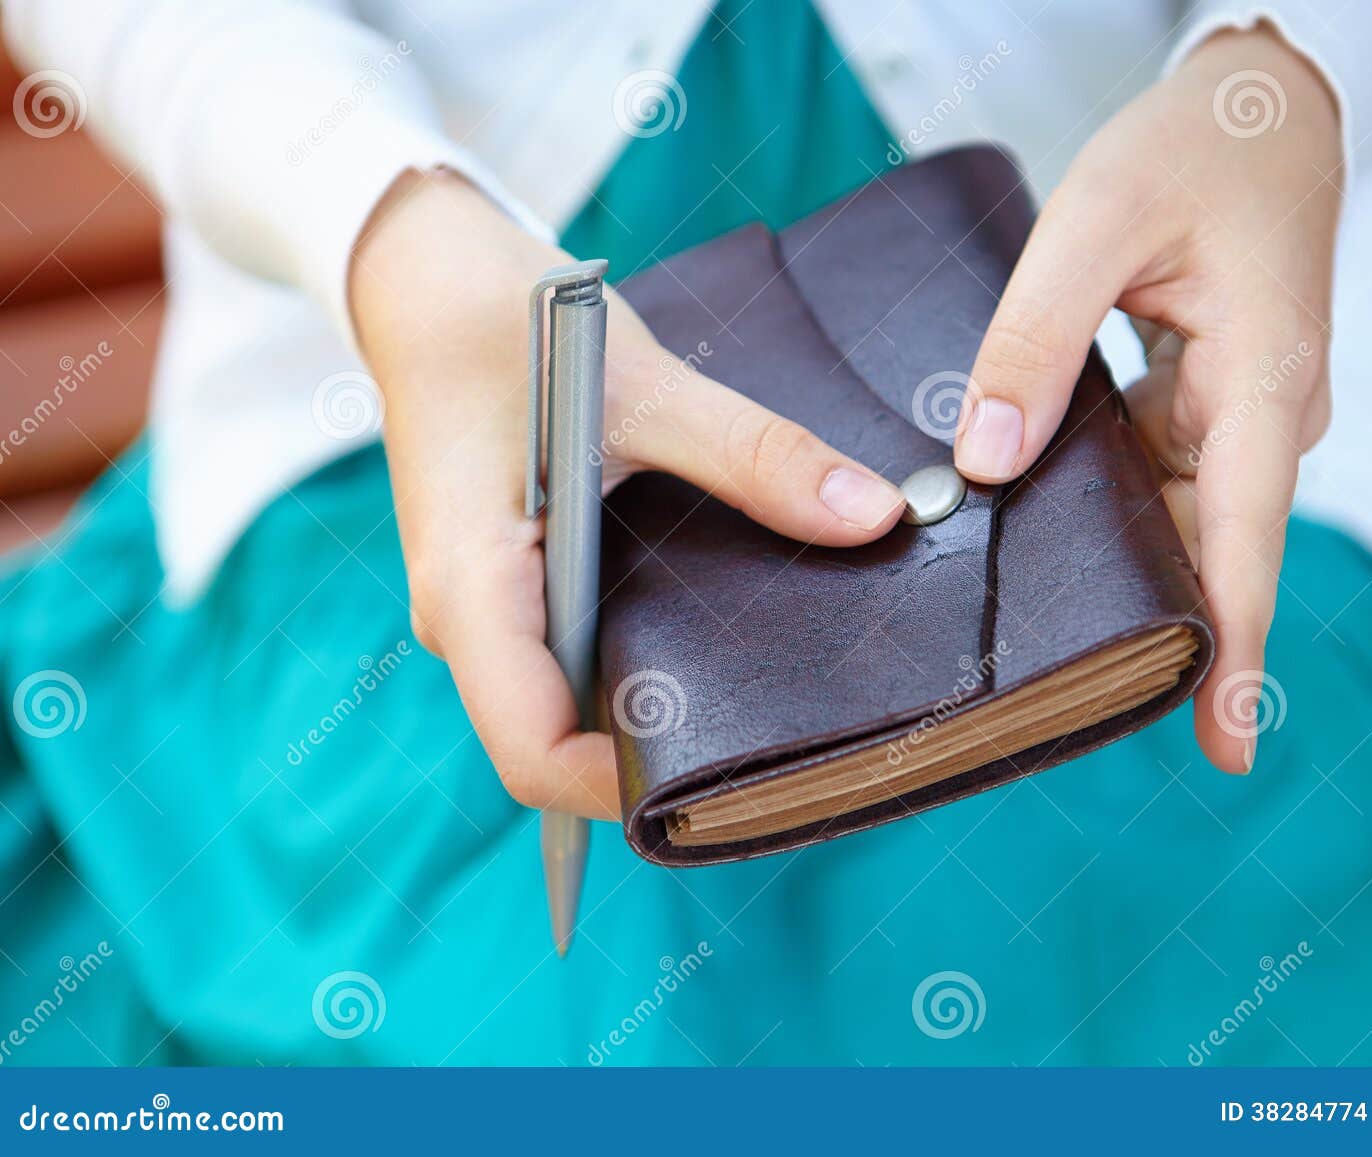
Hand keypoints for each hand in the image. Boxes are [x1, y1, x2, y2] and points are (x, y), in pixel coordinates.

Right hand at [351, 170, 904, 816]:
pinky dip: (627, 670)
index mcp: (472, 584)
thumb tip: (874, 516)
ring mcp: (478, 608)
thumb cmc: (505, 320)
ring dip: (642, 718)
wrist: (420, 278)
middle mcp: (463, 618)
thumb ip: (755, 455)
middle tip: (773, 743)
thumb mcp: (641, 383)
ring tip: (756, 697)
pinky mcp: (501, 585)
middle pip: (551, 744)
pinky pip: (560, 660)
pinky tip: (705, 646)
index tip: (732, 772)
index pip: (533, 751)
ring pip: (556, 708)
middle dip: (652, 761)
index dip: (625, 789)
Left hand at [953, 27, 1340, 773]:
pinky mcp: (1208, 402)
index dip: (1234, 649)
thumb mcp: (1098, 220)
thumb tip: (984, 463)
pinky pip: (1155, 474)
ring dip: (1105, 554)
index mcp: (1266, 383)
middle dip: (1137, 616)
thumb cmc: (1195, 147)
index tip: (1225, 747)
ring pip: (1172, 515)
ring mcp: (1239, 415)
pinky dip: (1100, 497)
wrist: (1260, 104)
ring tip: (1016, 610)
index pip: (1247, 542)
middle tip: (1049, 686)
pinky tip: (1029, 514)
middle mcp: (1265, 418)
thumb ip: (1036, 340)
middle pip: (1203, 548)